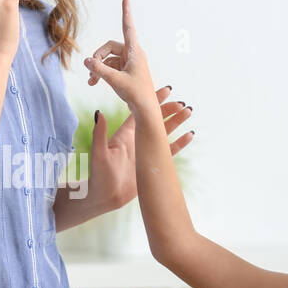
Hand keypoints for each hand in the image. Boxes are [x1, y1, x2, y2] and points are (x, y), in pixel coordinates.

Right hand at [82, 0, 160, 118]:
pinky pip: (110, 67)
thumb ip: (99, 69)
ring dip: (98, 68)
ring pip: (108, 59)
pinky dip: (101, 73)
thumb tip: (86, 60)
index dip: (126, 12)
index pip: (128, 27)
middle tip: (90, 69)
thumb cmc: (136, 93)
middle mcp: (133, 54)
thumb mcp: (115, 80)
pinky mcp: (126, 72)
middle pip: (109, 47)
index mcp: (135, 51)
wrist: (146, 109)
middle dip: (98, 57)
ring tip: (91, 81)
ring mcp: (129, 63)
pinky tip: (93, 83)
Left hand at [86, 86, 194, 210]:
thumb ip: (100, 134)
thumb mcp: (98, 154)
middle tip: (181, 102)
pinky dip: (180, 143)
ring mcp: (145, 152)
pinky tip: (190, 134)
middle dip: (168, 110)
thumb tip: (98, 112)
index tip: (165, 90)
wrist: (104, 198)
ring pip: (164, 133)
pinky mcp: (152, 164)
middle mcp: (137, 140)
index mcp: (125, 135)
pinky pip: (169, 151)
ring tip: (188, 112)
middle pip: (155, 120)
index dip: (152, 101)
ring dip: (176, 122)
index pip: (140, 112)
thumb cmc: (97, 176)